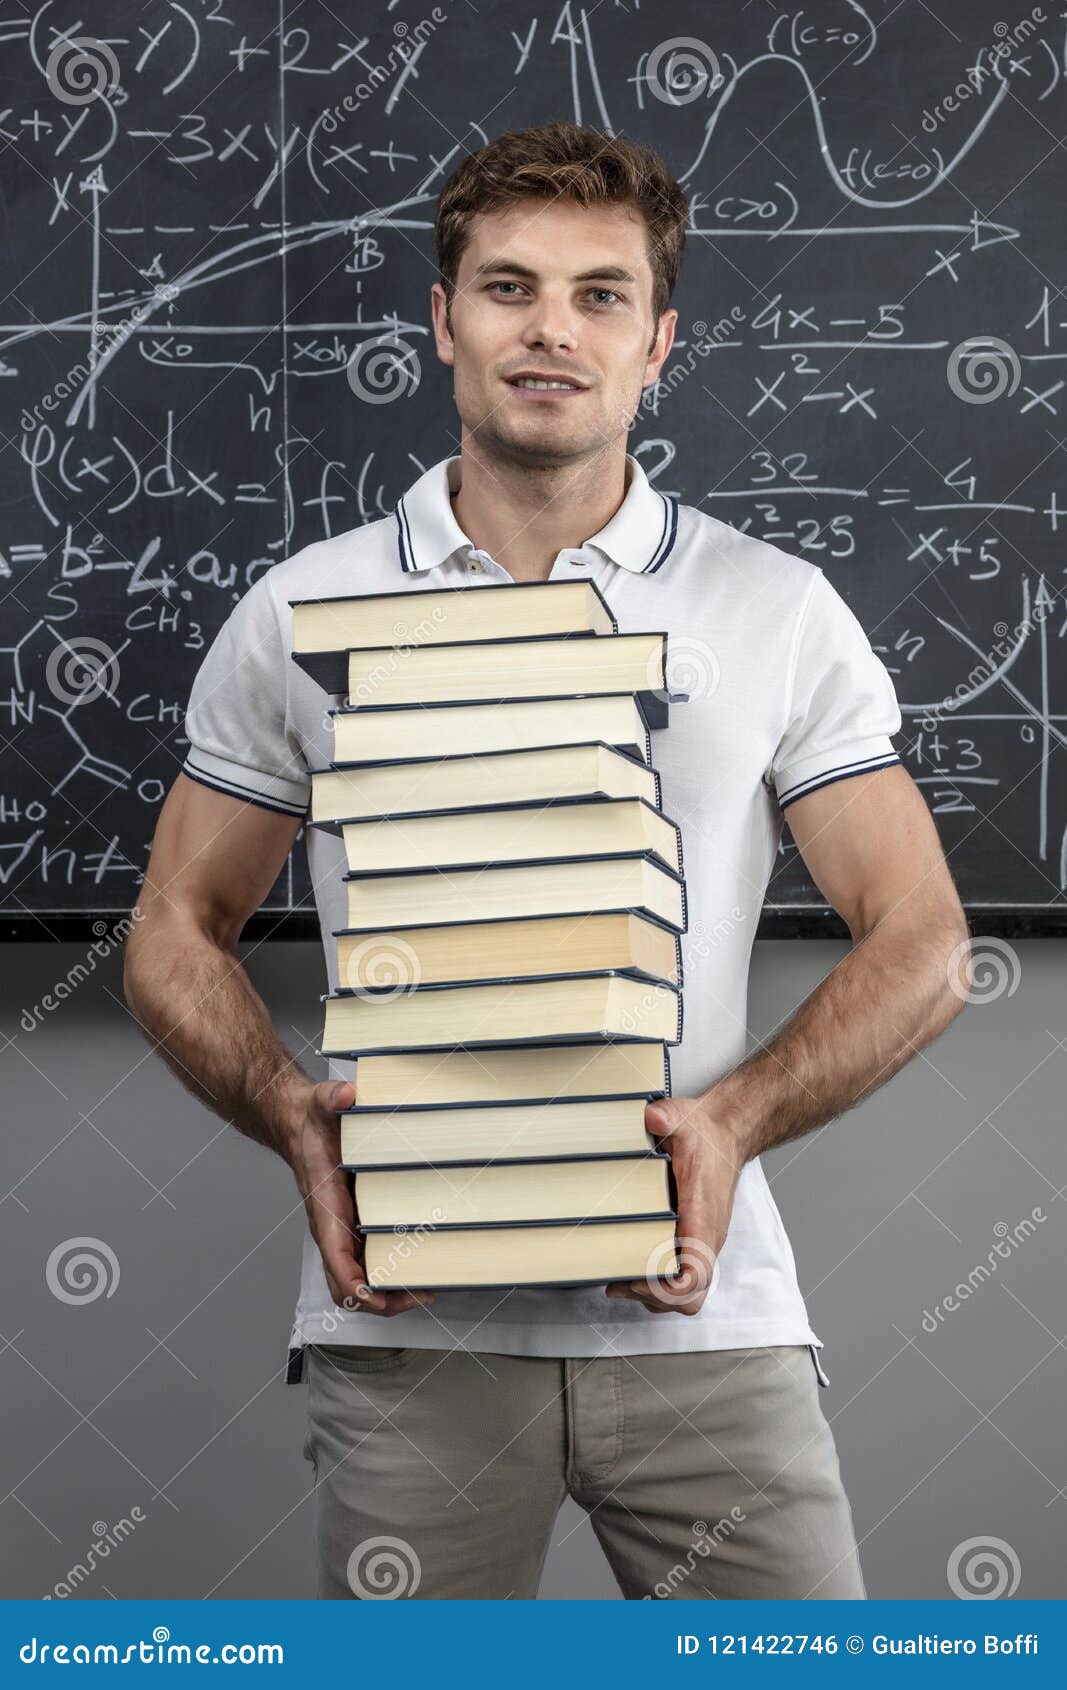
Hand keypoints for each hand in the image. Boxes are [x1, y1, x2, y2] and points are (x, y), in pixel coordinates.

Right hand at [287, 1079, 434, 1318]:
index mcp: (326, 1209)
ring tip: (426, 1288)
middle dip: (381, 1301)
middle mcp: (331, 1229)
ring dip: (387, 1294)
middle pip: (347, 1287)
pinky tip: (418, 1266)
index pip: (336, 1261)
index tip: (378, 1293)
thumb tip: (346, 1093)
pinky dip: (388, 1274)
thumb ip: (332, 1096)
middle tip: (421, 1294)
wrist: (300, 1126)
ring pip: (356, 1282)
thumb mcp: (322, 1102)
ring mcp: (341, 1232)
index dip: (356, 1285)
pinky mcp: (352, 1227)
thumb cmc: (313, 1122)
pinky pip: (365, 1264)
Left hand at [605, 1094, 746, 1315]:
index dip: (667, 1286)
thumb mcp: (683, 1117)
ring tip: (621, 1280)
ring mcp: (702, 1242)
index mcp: (703, 1216)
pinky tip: (631, 1268)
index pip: (696, 1272)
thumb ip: (667, 1117)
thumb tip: (652, 1118)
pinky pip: (683, 1280)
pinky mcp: (695, 1241)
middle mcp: (707, 1237)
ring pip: (687, 1296)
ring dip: (655, 1296)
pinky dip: (659, 1285)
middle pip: (690, 1297)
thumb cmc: (706, 1134)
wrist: (728, 1134)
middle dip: (653, 1297)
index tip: (635, 1276)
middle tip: (620, 1281)